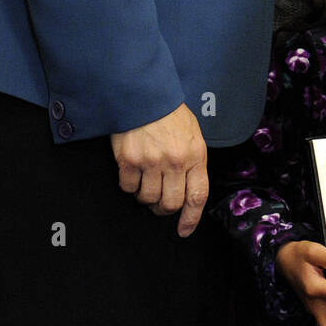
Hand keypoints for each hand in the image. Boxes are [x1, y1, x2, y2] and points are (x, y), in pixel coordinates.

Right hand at [110, 102, 208, 236]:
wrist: (144, 94)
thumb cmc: (169, 114)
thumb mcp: (192, 134)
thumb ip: (193, 161)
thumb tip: (188, 189)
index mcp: (195, 155)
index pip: (197, 196)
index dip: (191, 218)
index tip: (184, 230)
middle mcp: (175, 161)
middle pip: (170, 203)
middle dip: (164, 209)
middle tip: (159, 204)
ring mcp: (151, 161)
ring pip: (147, 198)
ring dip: (145, 197)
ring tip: (145, 182)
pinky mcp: (129, 160)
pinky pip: (128, 187)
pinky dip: (129, 186)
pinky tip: (132, 172)